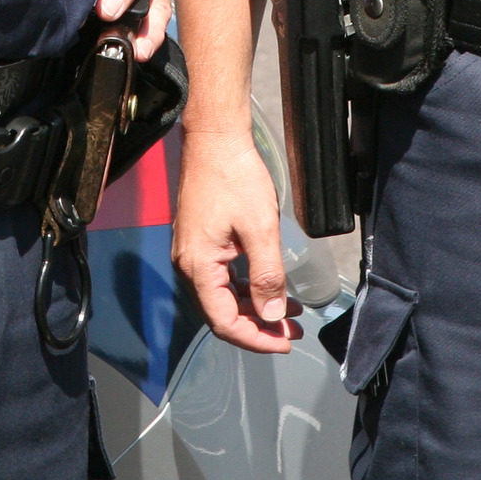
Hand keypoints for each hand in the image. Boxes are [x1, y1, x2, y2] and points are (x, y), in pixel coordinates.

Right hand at [172, 128, 297, 353]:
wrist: (215, 138)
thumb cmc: (234, 175)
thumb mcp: (260, 228)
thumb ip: (267, 275)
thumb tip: (271, 315)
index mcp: (198, 266)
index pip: (224, 322)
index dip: (256, 338)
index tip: (284, 341)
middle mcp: (188, 264)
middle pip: (221, 313)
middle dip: (258, 326)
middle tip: (292, 329)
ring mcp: (192, 252)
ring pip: (222, 296)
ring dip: (254, 307)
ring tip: (288, 310)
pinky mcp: (199, 241)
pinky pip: (220, 277)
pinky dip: (245, 287)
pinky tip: (268, 285)